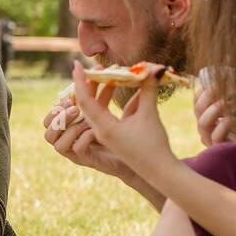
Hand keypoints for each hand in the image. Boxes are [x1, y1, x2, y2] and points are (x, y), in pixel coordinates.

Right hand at [43, 86, 139, 184]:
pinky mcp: (86, 161)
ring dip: (69, 129)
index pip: (52, 115)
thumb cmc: (119, 132)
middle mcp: (68, 140)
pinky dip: (85, 139)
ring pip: (56, 144)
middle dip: (57, 117)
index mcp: (69, 127)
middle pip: (47, 130)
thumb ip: (101, 92)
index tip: (70, 96)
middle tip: (73, 107)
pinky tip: (96, 132)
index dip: (57, 106)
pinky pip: (77, 150)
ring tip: (85, 120)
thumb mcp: (108, 107)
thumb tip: (99, 66)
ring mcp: (75, 152)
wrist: (132, 154)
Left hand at [72, 62, 176, 183]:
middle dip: (89, 83)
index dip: (81, 81)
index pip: (85, 101)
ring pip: (93, 109)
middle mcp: (100, 131)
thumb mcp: (149, 114)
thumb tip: (154, 68)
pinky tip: (113, 89)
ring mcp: (105, 135)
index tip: (77, 64)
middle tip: (96, 66)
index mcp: (104, 128)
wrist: (158, 171)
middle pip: (86, 104)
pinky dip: (104, 101)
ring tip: (105, 75)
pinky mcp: (112, 136)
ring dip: (97, 92)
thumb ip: (148, 90)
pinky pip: (101, 114)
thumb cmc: (153, 145)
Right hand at [194, 80, 235, 147]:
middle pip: (198, 110)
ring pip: (202, 123)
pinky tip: (235, 118)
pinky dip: (225, 124)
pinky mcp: (220, 150)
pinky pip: (215, 136)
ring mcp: (211, 141)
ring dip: (216, 108)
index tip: (216, 82)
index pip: (197, 103)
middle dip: (209, 96)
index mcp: (209, 118)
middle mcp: (207, 130)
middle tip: (223, 87)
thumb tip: (234, 76)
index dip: (203, 91)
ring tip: (230, 101)